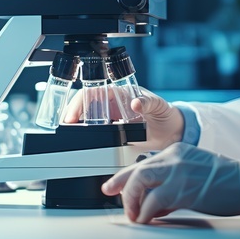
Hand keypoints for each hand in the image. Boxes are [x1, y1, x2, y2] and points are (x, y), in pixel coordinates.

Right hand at [62, 86, 183, 149]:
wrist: (173, 132)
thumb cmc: (165, 113)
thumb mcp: (158, 106)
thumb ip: (148, 103)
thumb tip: (135, 103)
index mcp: (120, 95)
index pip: (92, 93)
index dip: (79, 102)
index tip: (73, 115)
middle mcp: (113, 107)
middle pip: (85, 107)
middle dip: (73, 115)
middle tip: (67, 128)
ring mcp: (112, 121)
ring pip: (88, 121)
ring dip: (78, 127)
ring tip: (71, 136)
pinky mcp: (115, 135)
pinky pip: (97, 136)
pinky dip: (88, 139)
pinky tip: (84, 145)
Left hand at [102, 143, 239, 222]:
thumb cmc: (225, 182)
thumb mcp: (193, 174)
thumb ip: (170, 183)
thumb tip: (151, 204)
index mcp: (177, 151)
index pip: (143, 163)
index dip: (123, 177)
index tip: (111, 188)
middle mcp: (175, 157)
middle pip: (137, 171)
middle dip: (121, 188)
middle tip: (119, 203)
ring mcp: (178, 171)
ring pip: (140, 182)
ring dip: (133, 202)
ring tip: (135, 215)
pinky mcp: (183, 187)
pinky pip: (154, 200)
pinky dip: (146, 212)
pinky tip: (147, 219)